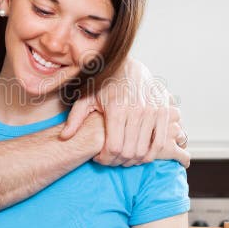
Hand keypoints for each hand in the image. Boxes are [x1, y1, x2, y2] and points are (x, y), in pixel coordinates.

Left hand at [60, 58, 189, 167]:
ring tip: (123, 157)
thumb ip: (75, 118)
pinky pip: (161, 142)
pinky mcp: (164, 112)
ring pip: (144, 150)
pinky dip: (151, 153)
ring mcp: (153, 112)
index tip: (99, 158)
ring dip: (133, 160)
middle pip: (130, 152)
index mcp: (117, 109)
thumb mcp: (86, 97)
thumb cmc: (104, 83)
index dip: (106, 159)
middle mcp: (137, 111)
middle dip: (118, 161)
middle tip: (110, 159)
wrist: (128, 66)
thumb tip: (64, 136)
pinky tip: (139, 153)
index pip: (114, 148)